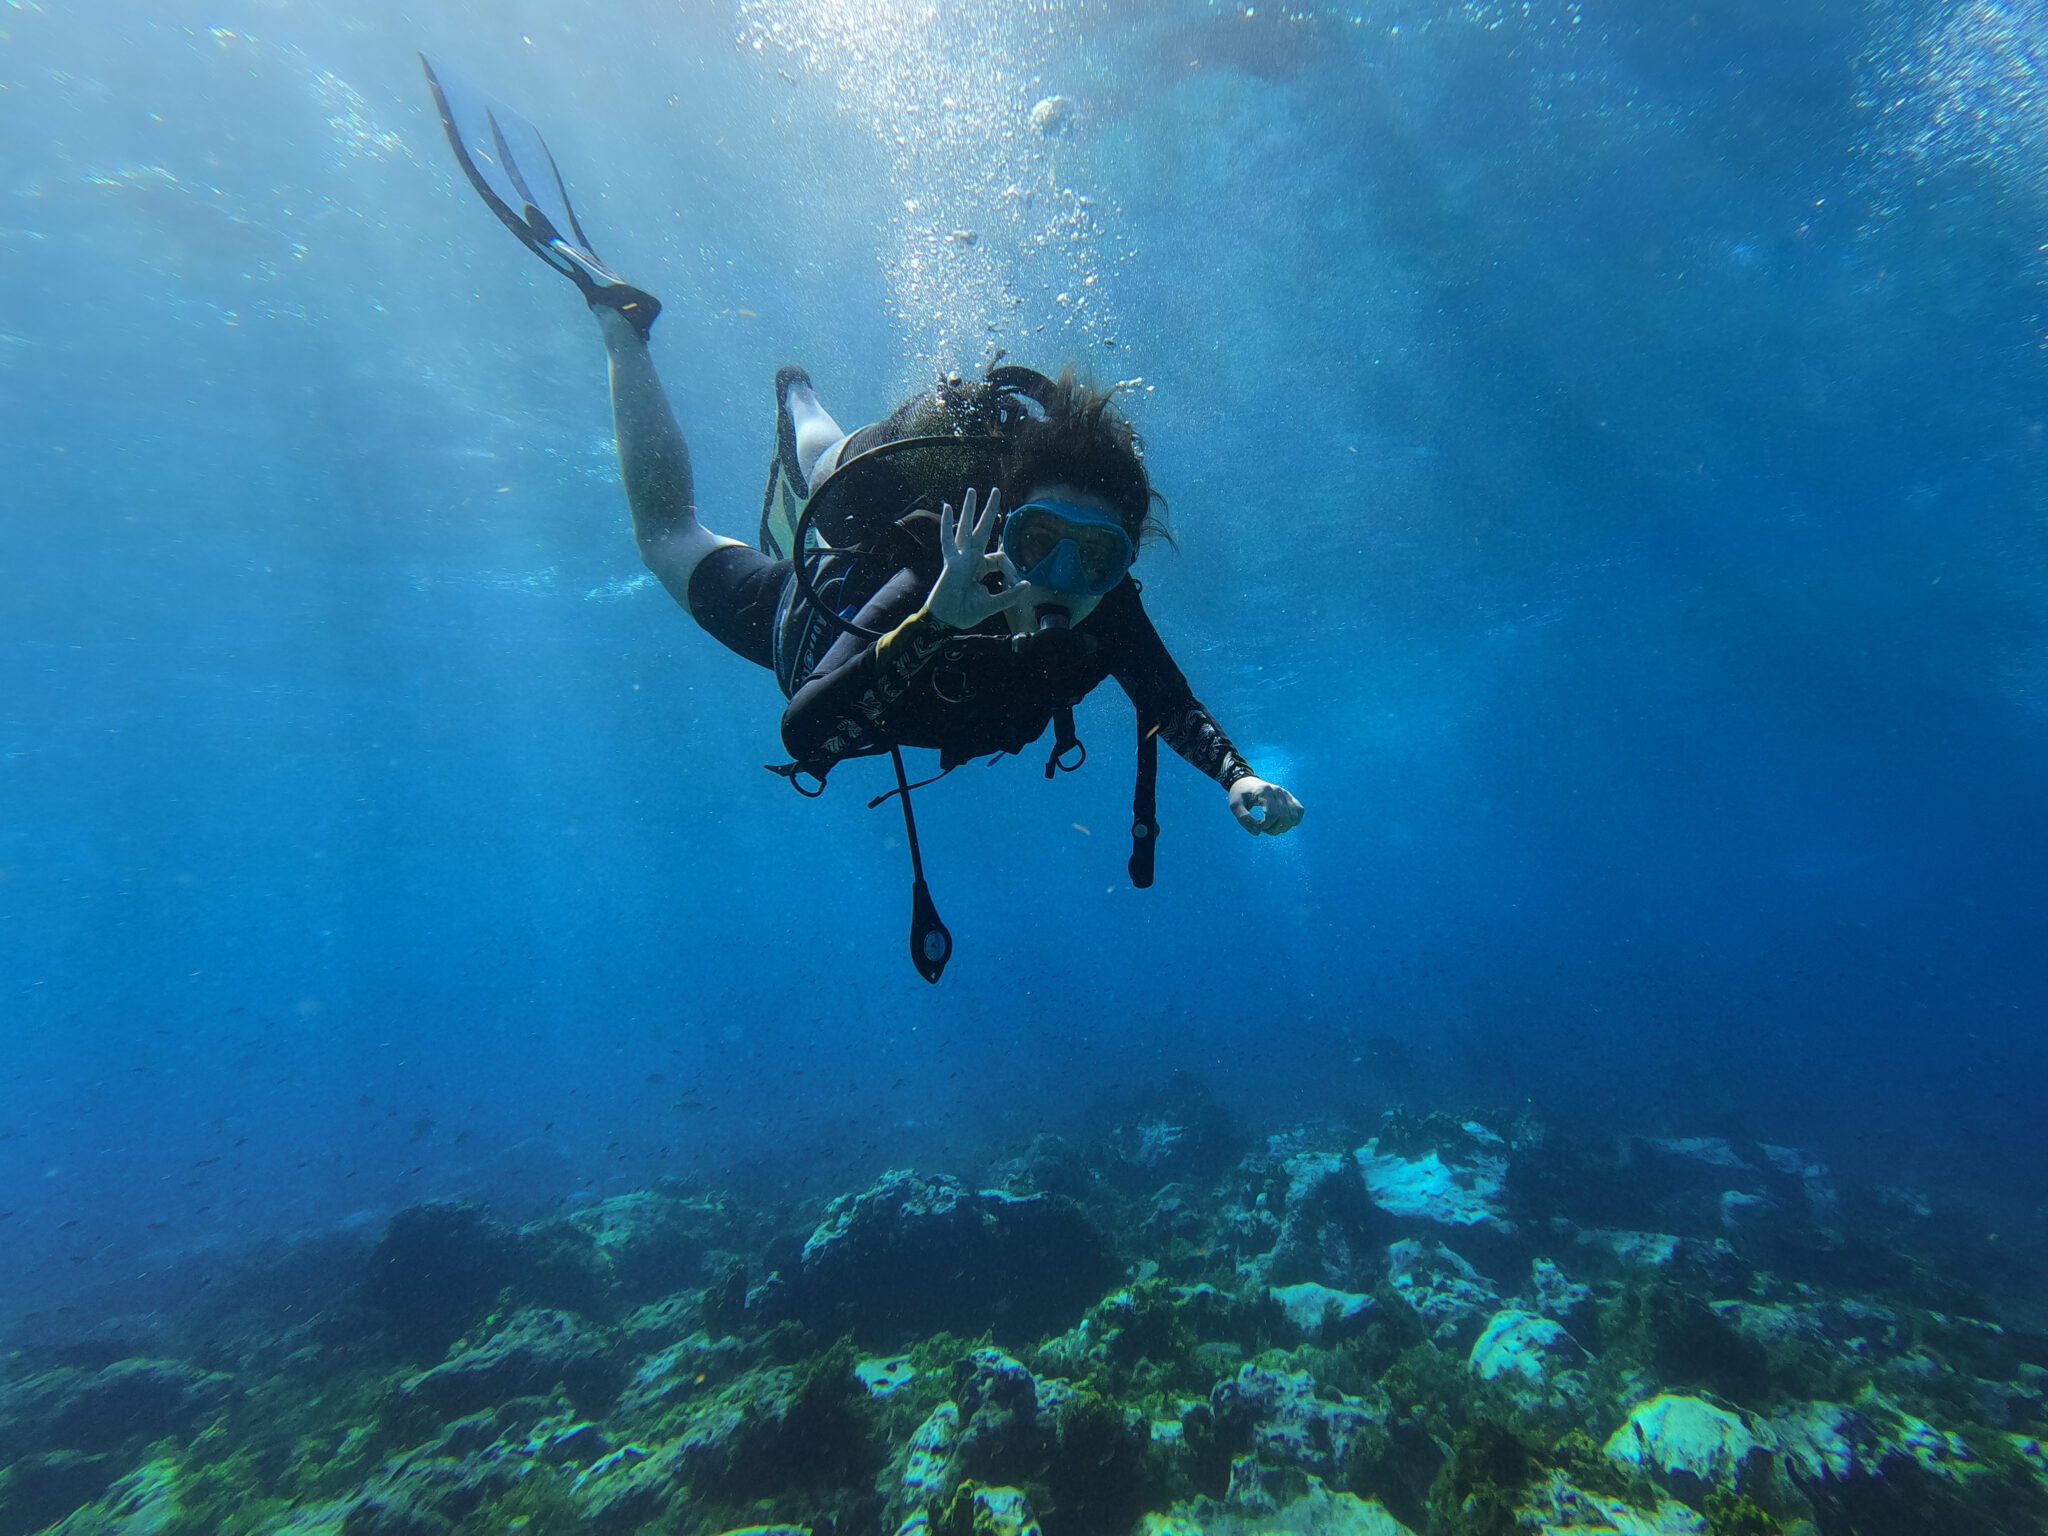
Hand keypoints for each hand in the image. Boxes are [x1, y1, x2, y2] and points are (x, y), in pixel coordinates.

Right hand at [927, 488, 1036, 629]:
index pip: (1000, 557)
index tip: (1014, 582)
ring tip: (972, 491)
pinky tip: (947, 508)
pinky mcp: (951, 562)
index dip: (1010, 568)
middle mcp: (970, 558)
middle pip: (982, 529)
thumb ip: (1010, 595)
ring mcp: (960, 558)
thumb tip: (1027, 584)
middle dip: (989, 510)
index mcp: (981, 567)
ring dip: (969, 509)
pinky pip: (947, 540)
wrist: (949, 621)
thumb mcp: (994, 604)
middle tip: (996, 490)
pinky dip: (946, 524)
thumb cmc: (967, 613)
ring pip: (965, 528)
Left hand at [1229, 777, 1304, 835]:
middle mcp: (1277, 791)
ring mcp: (1285, 793)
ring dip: (1283, 827)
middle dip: (1273, 828)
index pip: (1272, 814)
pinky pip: (1299, 811)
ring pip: (1294, 817)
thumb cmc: (1239, 794)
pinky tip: (1282, 822)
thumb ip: (1244, 819)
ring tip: (1271, 825)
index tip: (1256, 825)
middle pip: (1284, 817)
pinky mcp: (1289, 797)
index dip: (1265, 825)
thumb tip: (1258, 833)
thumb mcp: (1234, 806)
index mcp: (1264, 791)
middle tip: (1263, 827)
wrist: (1244, 782)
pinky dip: (1293, 821)